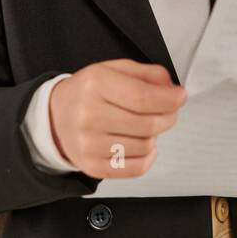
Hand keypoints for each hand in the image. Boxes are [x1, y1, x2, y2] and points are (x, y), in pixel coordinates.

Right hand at [48, 59, 185, 178]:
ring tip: (143, 125)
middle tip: (168, 111)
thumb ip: (146, 74)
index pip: (143, 97)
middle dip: (168, 117)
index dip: (170, 99)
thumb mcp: (113, 69)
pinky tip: (141, 143)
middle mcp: (89, 116)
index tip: (181, 96)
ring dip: (154, 136)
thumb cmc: (89, 92)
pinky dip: (148, 156)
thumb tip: (171, 89)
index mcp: (95, 85)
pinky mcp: (93, 167)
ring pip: (146, 146)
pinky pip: (137, 168)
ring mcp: (89, 145)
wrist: (56, 117)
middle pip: (148, 124)